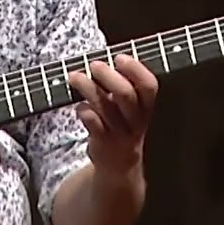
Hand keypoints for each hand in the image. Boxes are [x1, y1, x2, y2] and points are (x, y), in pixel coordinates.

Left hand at [67, 55, 157, 180]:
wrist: (119, 166)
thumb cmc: (121, 125)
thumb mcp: (130, 108)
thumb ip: (121, 86)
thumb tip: (102, 58)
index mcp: (145, 107)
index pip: (149, 86)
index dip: (136, 70)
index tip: (119, 57)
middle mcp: (135, 120)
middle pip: (126, 95)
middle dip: (109, 76)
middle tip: (94, 65)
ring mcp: (119, 132)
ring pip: (105, 107)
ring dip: (88, 88)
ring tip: (74, 76)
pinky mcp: (102, 142)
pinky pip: (91, 123)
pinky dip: (82, 110)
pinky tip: (79, 106)